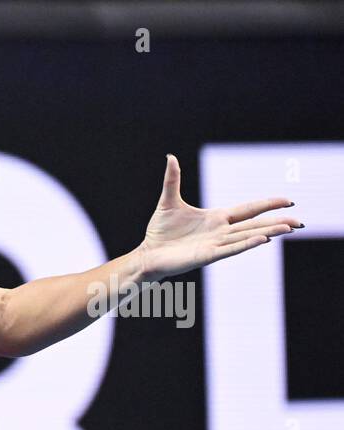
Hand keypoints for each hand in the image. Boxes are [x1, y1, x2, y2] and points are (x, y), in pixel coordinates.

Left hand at [134, 154, 301, 282]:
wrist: (147, 254)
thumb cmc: (159, 232)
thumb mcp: (168, 201)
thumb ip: (173, 179)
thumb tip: (171, 156)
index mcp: (217, 218)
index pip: (248, 209)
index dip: (267, 204)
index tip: (288, 200)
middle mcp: (220, 231)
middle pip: (254, 224)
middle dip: (277, 222)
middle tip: (299, 221)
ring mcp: (215, 244)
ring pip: (247, 236)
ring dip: (268, 232)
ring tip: (288, 229)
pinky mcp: (207, 256)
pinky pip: (231, 249)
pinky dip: (246, 244)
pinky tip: (263, 239)